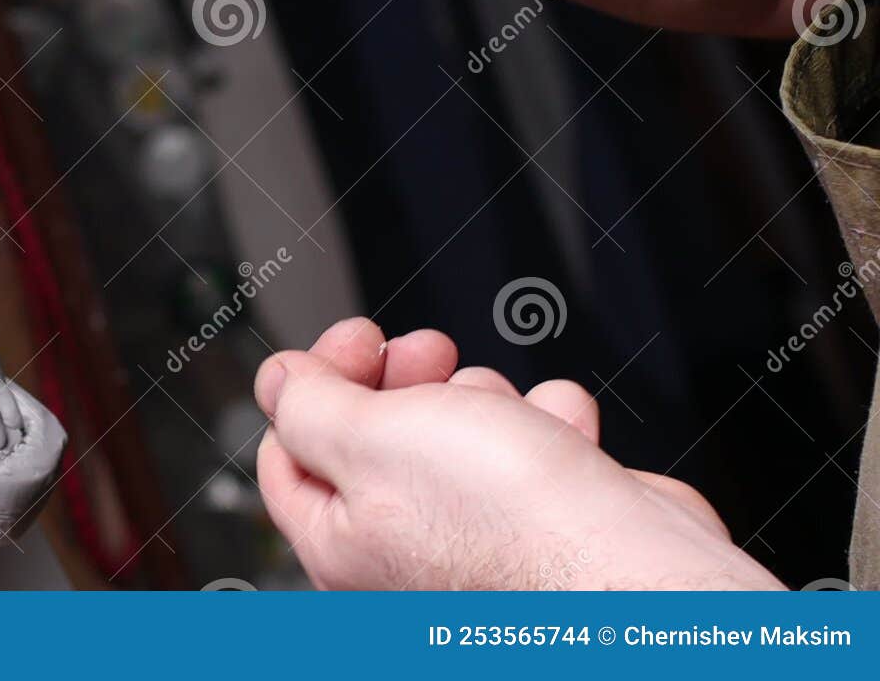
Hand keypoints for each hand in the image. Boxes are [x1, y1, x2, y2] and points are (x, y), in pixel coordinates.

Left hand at [253, 319, 783, 589]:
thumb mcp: (370, 438)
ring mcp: (478, 541)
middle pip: (377, 436)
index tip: (356, 339)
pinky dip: (550, 429)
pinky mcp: (547, 528)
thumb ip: (310, 406)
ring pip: (461, 437)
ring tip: (504, 410)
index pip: (290, 450)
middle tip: (426, 353)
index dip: (317, 379)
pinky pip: (535, 454)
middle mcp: (404, 552)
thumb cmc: (510, 530)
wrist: (637, 577)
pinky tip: (562, 430)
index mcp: (340, 542)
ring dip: (483, 401)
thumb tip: (277, 381)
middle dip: (405, 379)